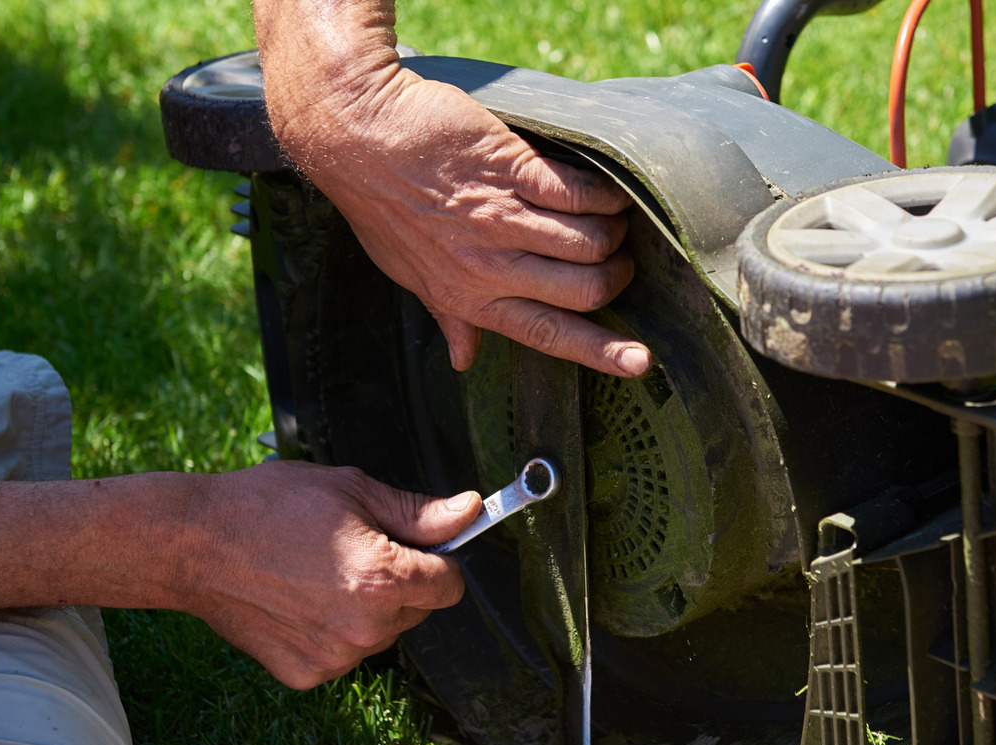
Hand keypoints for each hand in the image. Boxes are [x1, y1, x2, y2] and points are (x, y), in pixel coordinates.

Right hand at [183, 462, 481, 688]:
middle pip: (417, 610)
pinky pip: (344, 652)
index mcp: (384, 580)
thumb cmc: (268, 507)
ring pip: (382, 633)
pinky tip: (299, 599)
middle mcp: (365, 628)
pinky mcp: (306, 674)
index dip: (438, 560)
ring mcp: (335, 657)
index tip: (414, 545)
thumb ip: (418, 511)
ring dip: (367, 609)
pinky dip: (332, 631)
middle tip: (351, 550)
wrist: (192, 544)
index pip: (450, 585)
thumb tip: (469, 512)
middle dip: (400, 582)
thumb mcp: (352, 491)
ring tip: (319, 572)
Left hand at [273, 64, 649, 377]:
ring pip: (590, 242)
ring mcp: (502, 218)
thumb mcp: (406, 273)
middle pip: (585, 290)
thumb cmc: (378, 202)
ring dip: (614, 230)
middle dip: (615, 276)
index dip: (599, 352)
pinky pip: (579, 193)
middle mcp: (490, 266)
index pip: (546, 335)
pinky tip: (608, 188)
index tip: (640, 362)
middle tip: (617, 259)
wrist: (355, 132)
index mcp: (468, 297)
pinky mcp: (511, 169)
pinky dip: (603, 193)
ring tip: (613, 217)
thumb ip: (447, 315)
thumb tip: (463, 360)